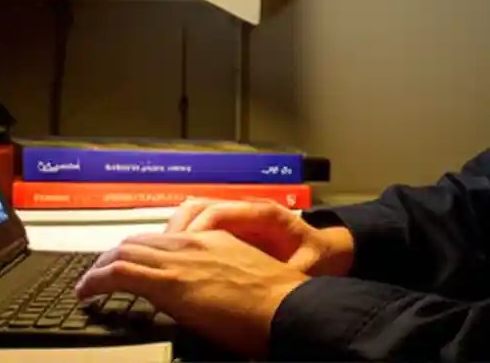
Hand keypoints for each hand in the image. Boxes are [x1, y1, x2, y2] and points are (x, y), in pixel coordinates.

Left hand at [76, 230, 307, 359]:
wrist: (287, 308)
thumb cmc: (278, 301)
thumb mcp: (248, 277)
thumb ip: (225, 276)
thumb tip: (214, 293)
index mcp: (214, 240)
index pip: (166, 238)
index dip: (142, 250)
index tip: (131, 262)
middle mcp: (193, 243)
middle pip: (139, 240)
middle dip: (115, 255)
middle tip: (101, 272)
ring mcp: (180, 261)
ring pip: (125, 251)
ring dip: (102, 266)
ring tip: (90, 281)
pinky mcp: (169, 283)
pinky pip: (120, 273)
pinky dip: (97, 280)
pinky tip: (86, 292)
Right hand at [165, 198, 354, 277]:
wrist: (329, 250)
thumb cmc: (317, 258)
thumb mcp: (302, 269)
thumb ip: (279, 273)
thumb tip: (254, 282)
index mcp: (265, 215)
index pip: (218, 213)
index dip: (194, 231)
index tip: (179, 251)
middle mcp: (248, 207)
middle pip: (200, 207)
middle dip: (177, 230)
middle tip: (159, 255)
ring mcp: (240, 213)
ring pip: (196, 211)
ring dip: (177, 230)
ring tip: (162, 255)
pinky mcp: (235, 223)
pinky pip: (202, 222)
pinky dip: (185, 234)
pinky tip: (176, 254)